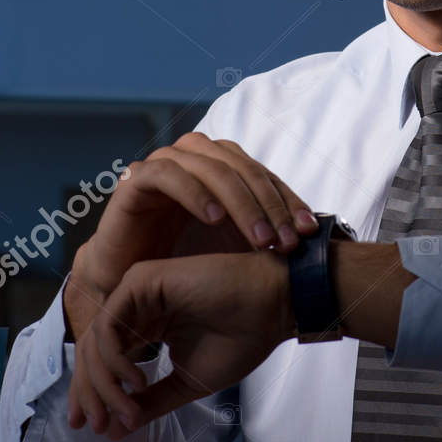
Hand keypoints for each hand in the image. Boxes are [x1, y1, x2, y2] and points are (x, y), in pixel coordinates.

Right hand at [64, 133, 318, 345]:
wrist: (126, 282)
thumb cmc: (181, 261)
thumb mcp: (231, 245)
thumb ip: (264, 230)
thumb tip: (314, 232)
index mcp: (219, 167)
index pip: (262, 174)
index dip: (288, 199)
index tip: (310, 231)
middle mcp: (193, 158)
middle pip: (241, 167)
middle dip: (269, 204)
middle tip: (287, 240)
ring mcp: (164, 165)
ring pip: (210, 167)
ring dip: (240, 201)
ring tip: (260, 236)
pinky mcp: (135, 180)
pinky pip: (167, 175)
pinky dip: (194, 193)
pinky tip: (214, 218)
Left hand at [67, 251, 294, 435]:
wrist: (271, 309)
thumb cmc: (239, 340)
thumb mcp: (186, 382)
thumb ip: (150, 402)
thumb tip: (114, 431)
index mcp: (145, 326)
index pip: (104, 360)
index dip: (92, 395)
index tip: (92, 429)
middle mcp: (135, 307)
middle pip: (91, 352)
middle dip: (91, 393)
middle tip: (98, 425)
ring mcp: (136, 291)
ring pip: (95, 341)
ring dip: (105, 382)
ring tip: (128, 408)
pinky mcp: (141, 281)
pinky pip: (109, 325)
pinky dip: (115, 358)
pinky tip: (136, 379)